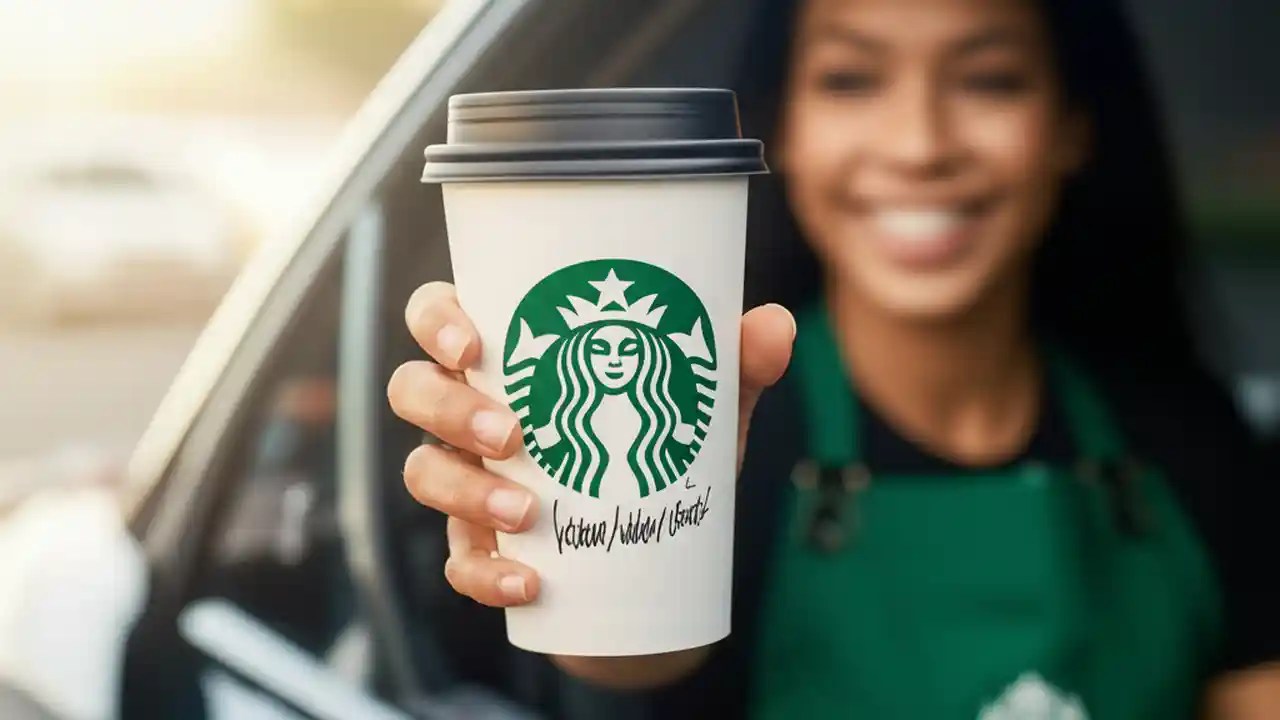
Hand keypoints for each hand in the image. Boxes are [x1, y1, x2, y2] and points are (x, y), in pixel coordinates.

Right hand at [387, 281, 794, 687]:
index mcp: (507, 355)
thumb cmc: (657, 442)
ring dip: (467, 494)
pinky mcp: (477, 544)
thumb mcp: (699, 406)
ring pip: (421, 473)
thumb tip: (776, 324)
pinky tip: (528, 583)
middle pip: (412, 389)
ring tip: (530, 514)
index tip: (474, 344)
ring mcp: (465, 478)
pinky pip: (457, 560)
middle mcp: (469, 411)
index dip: (435, 322)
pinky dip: (485, 573)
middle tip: (513, 435)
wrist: (657, 554)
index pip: (436, 315)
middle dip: (448, 410)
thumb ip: (733, 365)